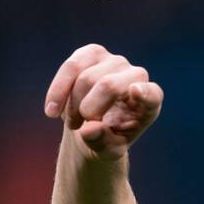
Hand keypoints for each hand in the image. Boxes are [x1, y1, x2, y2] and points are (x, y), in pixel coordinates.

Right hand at [43, 43, 162, 160]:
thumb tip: (89, 129)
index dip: (144, 92)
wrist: (92, 127)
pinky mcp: (93, 53)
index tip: (134, 92)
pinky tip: (52, 110)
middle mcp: (136, 77)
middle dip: (87, 109)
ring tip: (71, 123)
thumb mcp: (106, 151)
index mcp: (149, 104)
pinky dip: (58, 91)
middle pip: (108, 85)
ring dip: (72, 105)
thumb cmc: (107, 140)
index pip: (152, 94)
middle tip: (77, 128)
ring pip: (85, 78)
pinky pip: (71, 67)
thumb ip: (102, 143)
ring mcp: (115, 62)